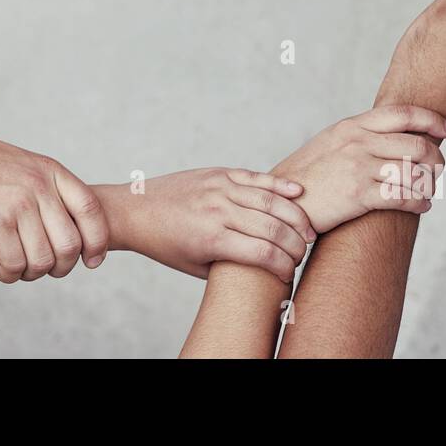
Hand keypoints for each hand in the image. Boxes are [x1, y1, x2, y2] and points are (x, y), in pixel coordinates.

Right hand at [0, 123, 107, 283]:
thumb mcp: (25, 166)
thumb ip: (50, 189)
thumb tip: (74, 227)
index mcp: (51, 171)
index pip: (91, 210)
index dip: (97, 241)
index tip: (93, 260)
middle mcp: (39, 187)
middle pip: (70, 244)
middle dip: (63, 266)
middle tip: (51, 270)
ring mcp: (17, 205)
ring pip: (43, 260)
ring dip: (34, 273)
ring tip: (23, 270)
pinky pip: (15, 264)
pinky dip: (11, 275)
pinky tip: (3, 271)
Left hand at [98, 168, 313, 282]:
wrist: (136, 209)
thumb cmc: (165, 244)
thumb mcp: (195, 266)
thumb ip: (229, 265)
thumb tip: (265, 268)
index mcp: (211, 239)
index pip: (263, 254)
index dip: (284, 266)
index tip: (290, 273)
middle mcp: (218, 211)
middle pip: (273, 227)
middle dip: (296, 243)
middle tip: (304, 251)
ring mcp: (219, 188)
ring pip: (270, 200)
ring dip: (296, 215)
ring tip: (309, 229)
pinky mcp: (219, 173)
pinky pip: (256, 177)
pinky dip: (280, 185)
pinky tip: (299, 193)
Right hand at [272, 107, 445, 229]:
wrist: (280, 201)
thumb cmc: (307, 175)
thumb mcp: (330, 143)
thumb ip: (358, 136)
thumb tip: (391, 136)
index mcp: (352, 126)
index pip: (403, 113)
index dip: (432, 120)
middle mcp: (357, 142)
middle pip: (416, 144)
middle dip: (436, 160)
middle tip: (437, 171)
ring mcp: (358, 168)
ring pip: (413, 171)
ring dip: (429, 184)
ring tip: (428, 191)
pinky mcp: (358, 195)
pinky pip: (403, 197)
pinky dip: (419, 202)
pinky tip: (421, 207)